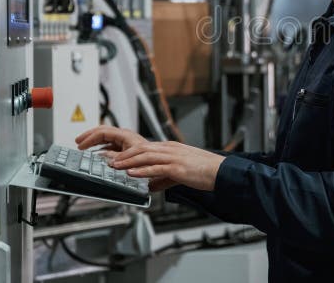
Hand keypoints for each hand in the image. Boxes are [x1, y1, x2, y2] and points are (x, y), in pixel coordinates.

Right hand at [75, 126, 146, 157]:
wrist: (158, 162)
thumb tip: (102, 155)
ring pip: (106, 137)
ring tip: (84, 146)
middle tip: (78, 141)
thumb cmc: (148, 159)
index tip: (80, 145)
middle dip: (89, 136)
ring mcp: (126, 140)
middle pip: (102, 131)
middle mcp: (125, 136)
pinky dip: (101, 146)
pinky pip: (110, 144)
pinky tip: (97, 152)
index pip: (102, 132)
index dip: (89, 138)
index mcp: (125, 135)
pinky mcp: (126, 146)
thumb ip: (114, 157)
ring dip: (94, 141)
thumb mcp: (128, 159)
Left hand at [111, 141, 225, 191]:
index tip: (118, 157)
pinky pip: (156, 168)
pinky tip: (132, 173)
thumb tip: (151, 186)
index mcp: (172, 149)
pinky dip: (142, 170)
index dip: (130, 152)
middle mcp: (171, 150)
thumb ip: (164, 179)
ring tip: (116, 166)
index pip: (146, 147)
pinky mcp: (178, 168)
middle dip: (125, 155)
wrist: (222, 172)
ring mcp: (174, 158)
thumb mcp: (182, 173)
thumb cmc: (206, 171)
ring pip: (146, 156)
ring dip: (129, 161)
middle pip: (143, 148)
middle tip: (111, 160)